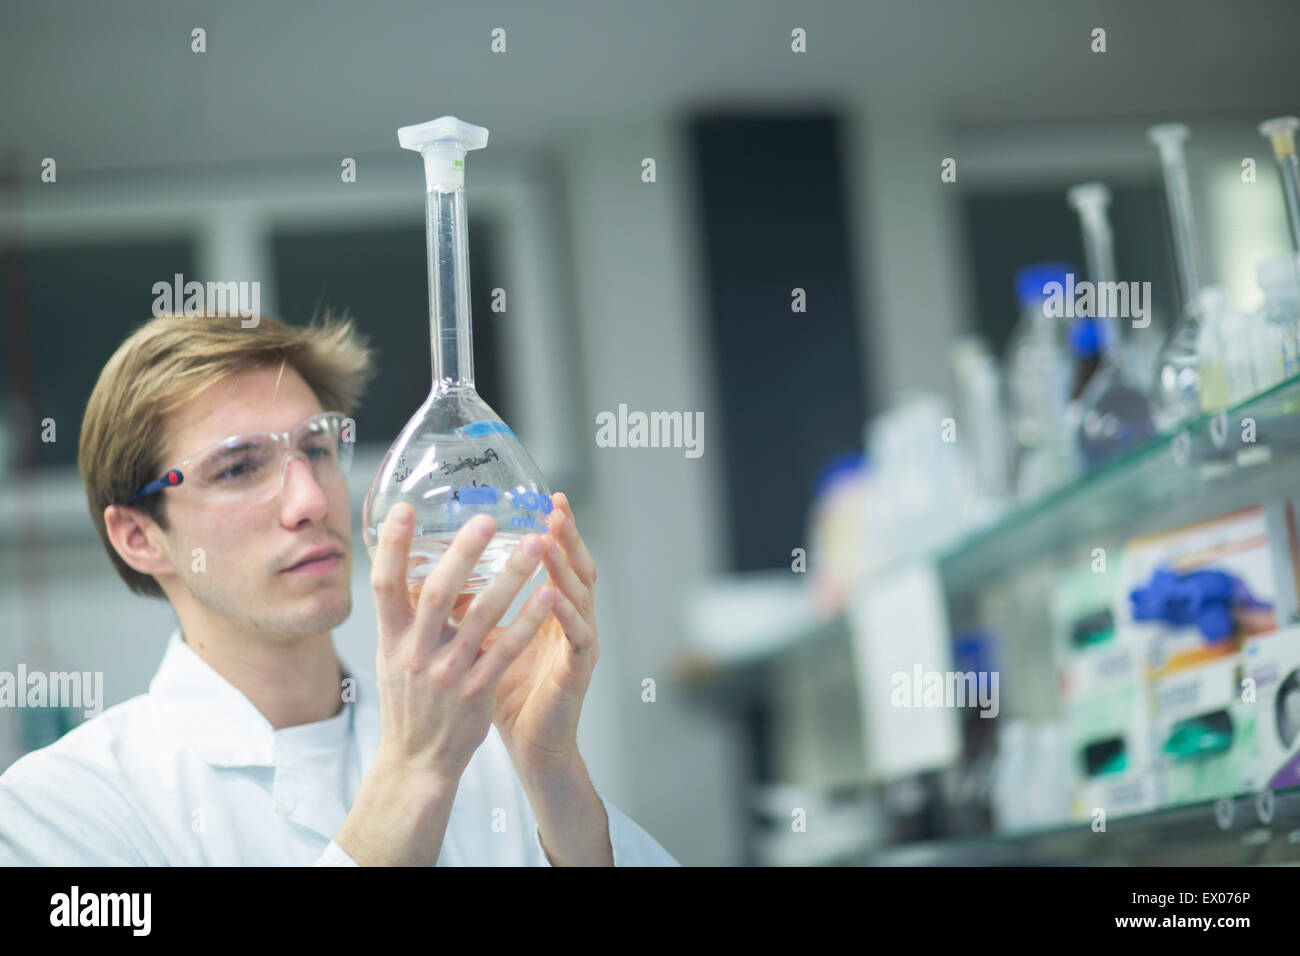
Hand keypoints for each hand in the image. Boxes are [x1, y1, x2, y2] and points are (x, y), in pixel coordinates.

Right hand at [371, 502, 555, 782]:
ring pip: (481, 617)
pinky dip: (528, 621)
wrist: (417, 761)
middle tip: (487, 519)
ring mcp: (446, 672)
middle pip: (436, 592)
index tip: (404, 509)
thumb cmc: (410, 702)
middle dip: (462, 553)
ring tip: (535, 545)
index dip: (391, 546)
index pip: (384, 585)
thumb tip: (423, 566)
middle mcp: (415, 652)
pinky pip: (507, 650)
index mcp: (392, 638)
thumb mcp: (395, 656)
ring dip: (510, 578)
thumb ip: (408, 615)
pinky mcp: (476, 691)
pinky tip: (548, 595)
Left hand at [451, 492, 599, 776]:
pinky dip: (568, 614)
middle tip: (554, 507)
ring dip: (565, 565)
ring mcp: (578, 644)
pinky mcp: (578, 671)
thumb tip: (428, 578)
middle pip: (576, 568)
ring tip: (551, 539)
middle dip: (567, 536)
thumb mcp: (483, 643)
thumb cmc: (506, 694)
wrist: (531, 746)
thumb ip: (468, 611)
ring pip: (580, 595)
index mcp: (550, 613)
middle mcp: (570, 622)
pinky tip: (554, 595)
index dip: (554, 532)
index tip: (543, 499)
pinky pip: (577, 636)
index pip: (557, 562)